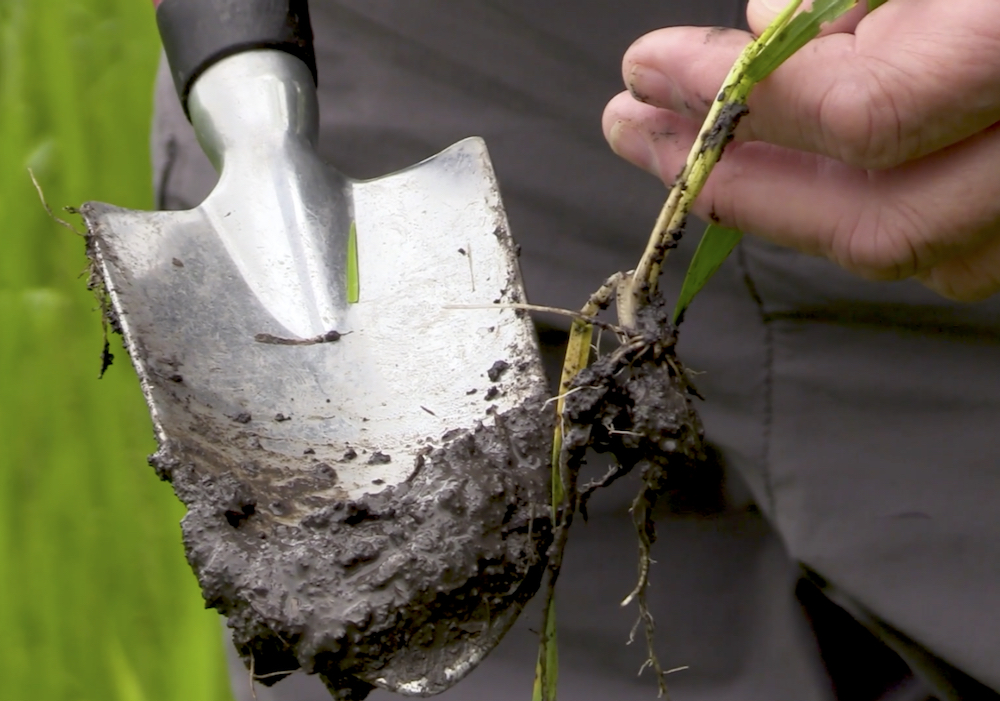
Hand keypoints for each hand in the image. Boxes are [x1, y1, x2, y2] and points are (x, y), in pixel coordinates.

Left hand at [602, 0, 999, 300]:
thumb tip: (765, 27)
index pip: (866, 116)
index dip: (742, 96)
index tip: (652, 65)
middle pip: (868, 225)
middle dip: (729, 181)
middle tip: (634, 130)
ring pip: (890, 247)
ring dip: (770, 199)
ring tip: (684, 147)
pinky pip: (922, 238)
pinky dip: (834, 199)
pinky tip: (779, 160)